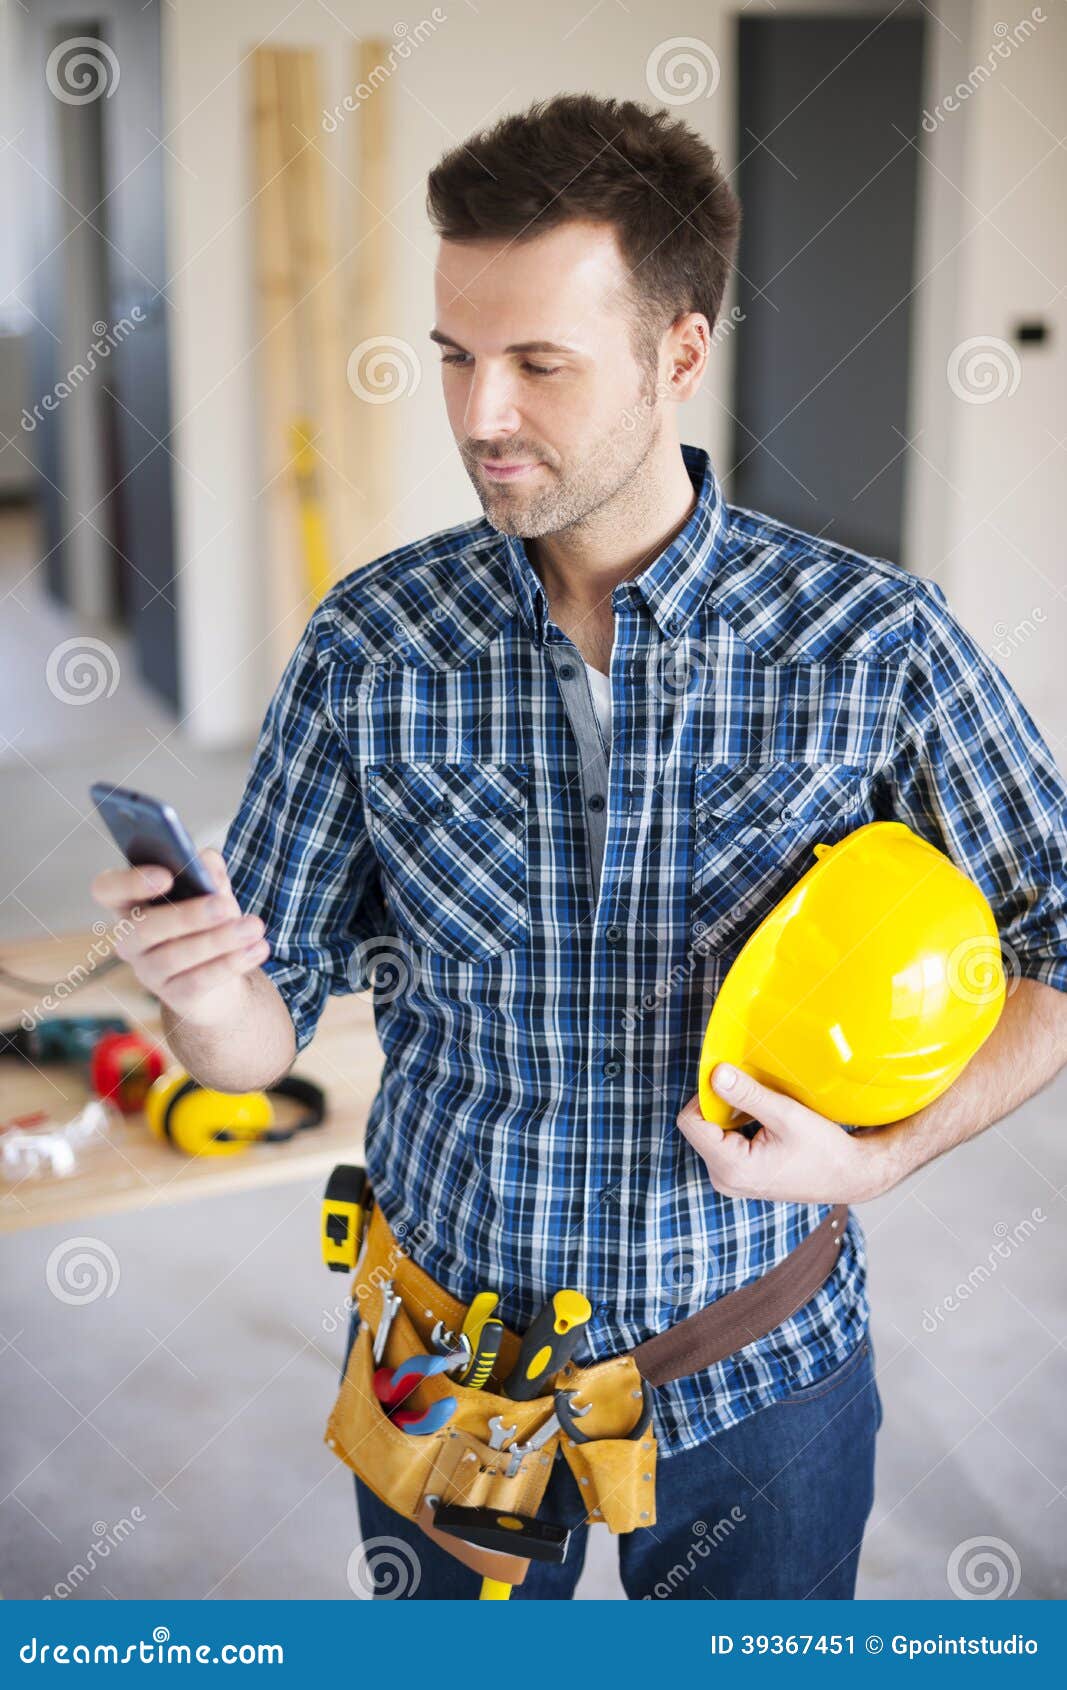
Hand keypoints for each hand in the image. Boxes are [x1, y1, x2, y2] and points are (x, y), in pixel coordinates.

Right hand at [90, 847, 269, 1022]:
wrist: (221, 973)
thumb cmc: (208, 921)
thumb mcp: (210, 889)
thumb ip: (207, 870)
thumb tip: (207, 865)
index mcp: (131, 903)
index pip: (106, 889)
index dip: (129, 882)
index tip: (165, 876)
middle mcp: (130, 939)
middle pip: (144, 928)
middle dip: (187, 916)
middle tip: (225, 907)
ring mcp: (148, 971)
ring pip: (174, 956)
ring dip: (218, 940)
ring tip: (254, 927)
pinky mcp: (174, 996)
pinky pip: (197, 981)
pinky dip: (230, 963)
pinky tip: (257, 949)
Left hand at [675, 1063, 889, 1203]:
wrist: (850, 1176)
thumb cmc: (826, 1151)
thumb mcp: (787, 1116)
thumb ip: (748, 1095)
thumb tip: (715, 1074)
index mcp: (732, 1168)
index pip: (691, 1121)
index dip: (706, 1094)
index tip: (732, 1079)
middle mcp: (724, 1179)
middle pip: (699, 1126)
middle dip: (721, 1104)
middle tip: (753, 1093)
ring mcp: (730, 1179)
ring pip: (711, 1131)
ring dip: (731, 1113)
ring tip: (763, 1110)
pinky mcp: (739, 1176)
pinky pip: (723, 1141)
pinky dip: (738, 1125)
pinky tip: (764, 1122)